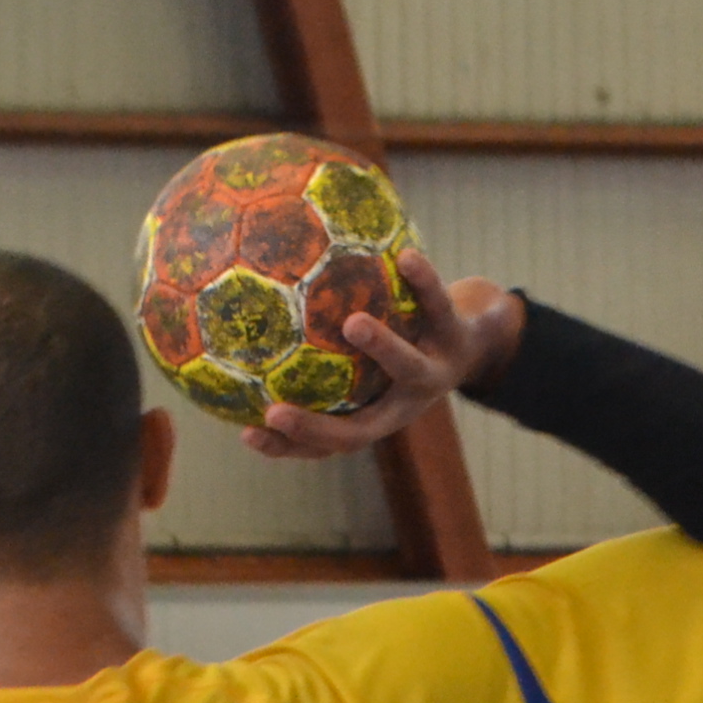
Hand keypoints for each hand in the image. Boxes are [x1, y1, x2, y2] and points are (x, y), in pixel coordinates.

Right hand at [240, 252, 519, 460]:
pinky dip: (425, 282)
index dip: (289, 446)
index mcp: (374, 414)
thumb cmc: (400, 341)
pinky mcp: (461, 338)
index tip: (247, 432)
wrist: (477, 339)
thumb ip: (307, 345)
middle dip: (316, 428)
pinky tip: (406, 257)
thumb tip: (225, 312)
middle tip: (273, 412)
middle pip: (360, 431)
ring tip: (353, 324)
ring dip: (384, 349)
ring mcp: (435, 375)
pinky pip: (438, 307)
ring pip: (410, 370)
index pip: (326, 443)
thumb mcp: (358, 350)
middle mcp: (403, 405)